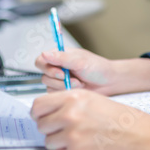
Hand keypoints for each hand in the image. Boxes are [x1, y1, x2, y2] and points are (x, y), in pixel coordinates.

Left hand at [30, 90, 149, 149]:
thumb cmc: (125, 121)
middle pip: (41, 126)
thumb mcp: (95, 100)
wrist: (144, 139)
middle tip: (68, 131)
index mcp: (73, 98)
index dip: (40, 114)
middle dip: (52, 130)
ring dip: (61, 144)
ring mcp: (71, 136)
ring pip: (49, 143)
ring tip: (81, 141)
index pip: (38, 106)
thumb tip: (49, 113)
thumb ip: (70, 103)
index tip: (43, 118)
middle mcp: (69, 115)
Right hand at [34, 49, 149, 95]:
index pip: (41, 60)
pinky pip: (55, 95)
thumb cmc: (98, 68)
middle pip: (44, 76)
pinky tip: (78, 89)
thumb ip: (61, 58)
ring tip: (79, 83)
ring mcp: (59, 80)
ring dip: (65, 87)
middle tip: (74, 79)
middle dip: (60, 80)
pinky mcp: (63, 91)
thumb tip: (44, 53)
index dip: (47, 68)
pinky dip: (66, 93)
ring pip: (49, 87)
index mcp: (59, 56)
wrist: (109, 82)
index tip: (61, 72)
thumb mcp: (80, 61)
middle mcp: (57, 67)